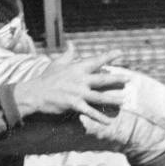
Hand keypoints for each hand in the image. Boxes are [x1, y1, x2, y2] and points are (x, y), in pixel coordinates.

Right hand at [12, 47, 126, 124]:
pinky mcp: (74, 105)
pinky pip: (90, 112)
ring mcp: (77, 93)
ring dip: (113, 99)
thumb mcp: (57, 63)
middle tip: (129, 79)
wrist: (35, 93)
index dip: (109, 56)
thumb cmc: (46, 78)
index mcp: (77, 68)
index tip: (121, 52)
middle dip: (117, 79)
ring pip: (100, 97)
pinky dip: (100, 117)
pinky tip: (109, 121)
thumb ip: (68, 54)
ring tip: (124, 101)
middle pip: (103, 79)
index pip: (96, 60)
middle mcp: (80, 79)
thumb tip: (71, 43)